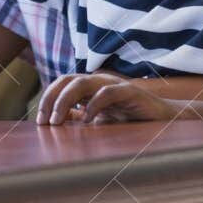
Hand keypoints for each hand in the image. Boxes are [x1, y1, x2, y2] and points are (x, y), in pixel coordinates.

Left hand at [37, 72, 180, 125]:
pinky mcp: (129, 92)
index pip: (61, 85)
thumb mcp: (98, 120)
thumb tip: (53, 122)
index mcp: (89, 88)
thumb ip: (77, 118)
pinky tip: (87, 120)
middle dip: (51, 98)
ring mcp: (113, 84)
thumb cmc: (129, 120)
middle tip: (45, 121)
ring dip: (65, 101)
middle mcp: (98, 82)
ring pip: (82, 83)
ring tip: (57, 121)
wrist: (163, 120)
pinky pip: (107, 93)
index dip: (47, 99)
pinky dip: (93, 105)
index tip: (40, 121)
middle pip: (66, 80)